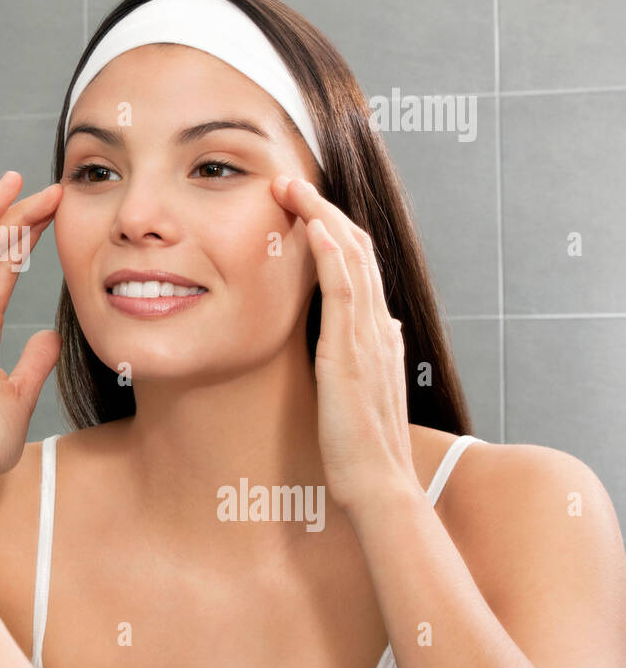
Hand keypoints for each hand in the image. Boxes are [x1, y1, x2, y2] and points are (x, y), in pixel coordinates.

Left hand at [271, 174, 417, 512]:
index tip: (301, 206)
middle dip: (322, 209)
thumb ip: (372, 349)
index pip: (357, 266)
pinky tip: (313, 224)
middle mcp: (376, 327)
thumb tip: (379, 320)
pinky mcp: (352, 351)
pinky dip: (330, 250)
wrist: (379, 486)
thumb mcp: (366, 387)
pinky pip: (345, 287)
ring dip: (321, 214)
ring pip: (351, 256)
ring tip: (292, 186)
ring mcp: (368, 336)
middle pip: (355, 248)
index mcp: (376, 334)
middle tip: (289, 181)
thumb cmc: (362, 446)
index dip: (331, 230)